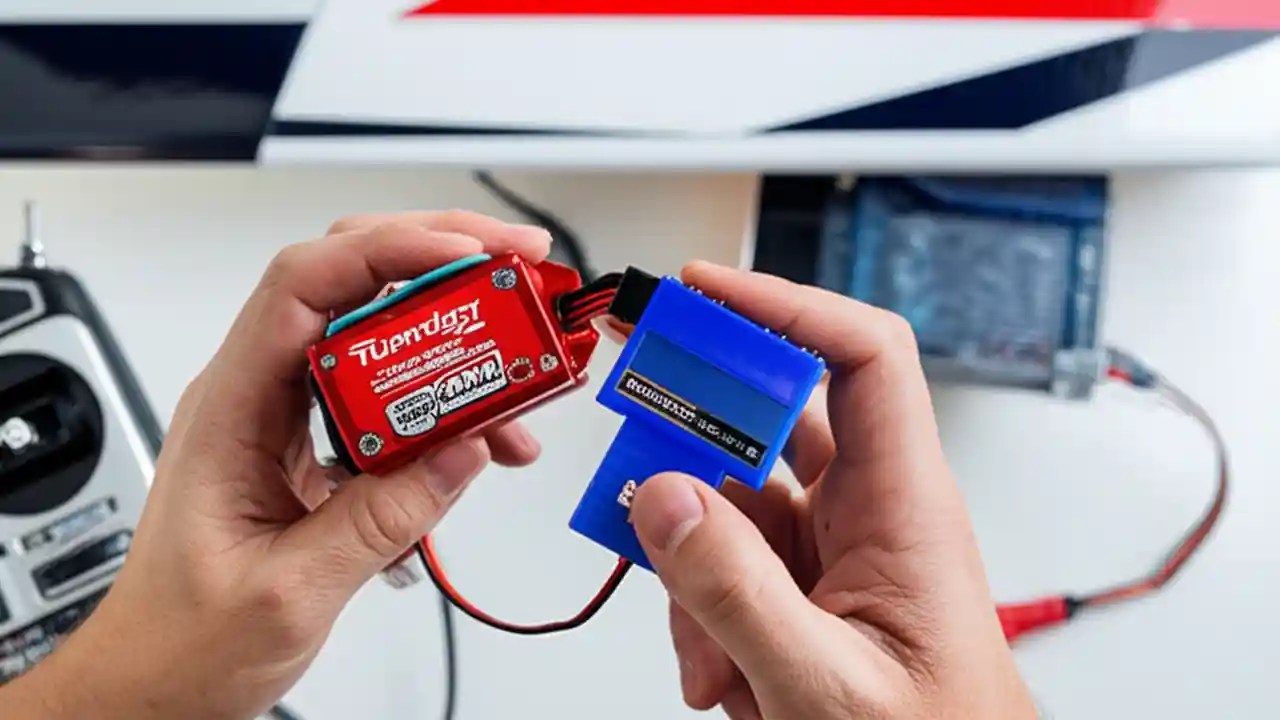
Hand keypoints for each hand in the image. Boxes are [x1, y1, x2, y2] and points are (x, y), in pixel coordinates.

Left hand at [0, 212, 552, 719]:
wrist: (156, 680)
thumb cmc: (184, 640)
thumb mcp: (288, 590)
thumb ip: (378, 519)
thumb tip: (465, 449)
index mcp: (231, 406)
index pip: (305, 284)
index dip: (391, 251)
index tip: (471, 257)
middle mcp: (260, 394)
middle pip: (353, 284)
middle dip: (444, 264)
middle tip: (521, 271)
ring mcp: (289, 416)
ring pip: (382, 338)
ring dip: (461, 343)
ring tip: (526, 376)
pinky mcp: (318, 446)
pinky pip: (391, 398)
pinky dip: (450, 405)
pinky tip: (488, 437)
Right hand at [629, 262, 1036, 718]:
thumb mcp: (824, 683)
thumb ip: (737, 594)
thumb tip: (663, 498)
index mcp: (905, 506)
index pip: (863, 358)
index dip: (786, 306)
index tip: (703, 291)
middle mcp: (869, 510)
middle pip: (770, 419)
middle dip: (697, 437)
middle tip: (637, 439)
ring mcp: (830, 548)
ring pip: (730, 501)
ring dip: (694, 566)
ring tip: (710, 653)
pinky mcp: (800, 586)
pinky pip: (727, 560)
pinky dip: (700, 609)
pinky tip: (717, 671)